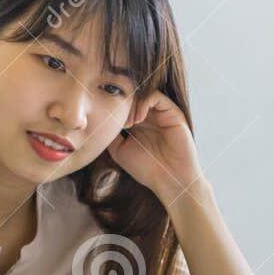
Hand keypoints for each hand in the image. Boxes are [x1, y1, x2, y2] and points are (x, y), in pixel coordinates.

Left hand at [107, 92, 203, 209]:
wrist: (170, 180)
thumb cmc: (146, 168)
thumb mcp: (119, 150)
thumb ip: (110, 133)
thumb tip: (101, 118)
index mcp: (137, 123)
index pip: (123, 104)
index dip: (113, 108)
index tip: (106, 120)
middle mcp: (150, 116)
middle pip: (132, 96)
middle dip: (121, 104)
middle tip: (115, 119)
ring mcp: (161, 113)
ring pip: (142, 94)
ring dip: (131, 105)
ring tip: (127, 124)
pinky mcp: (173, 112)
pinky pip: (156, 96)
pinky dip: (143, 104)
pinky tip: (137, 120)